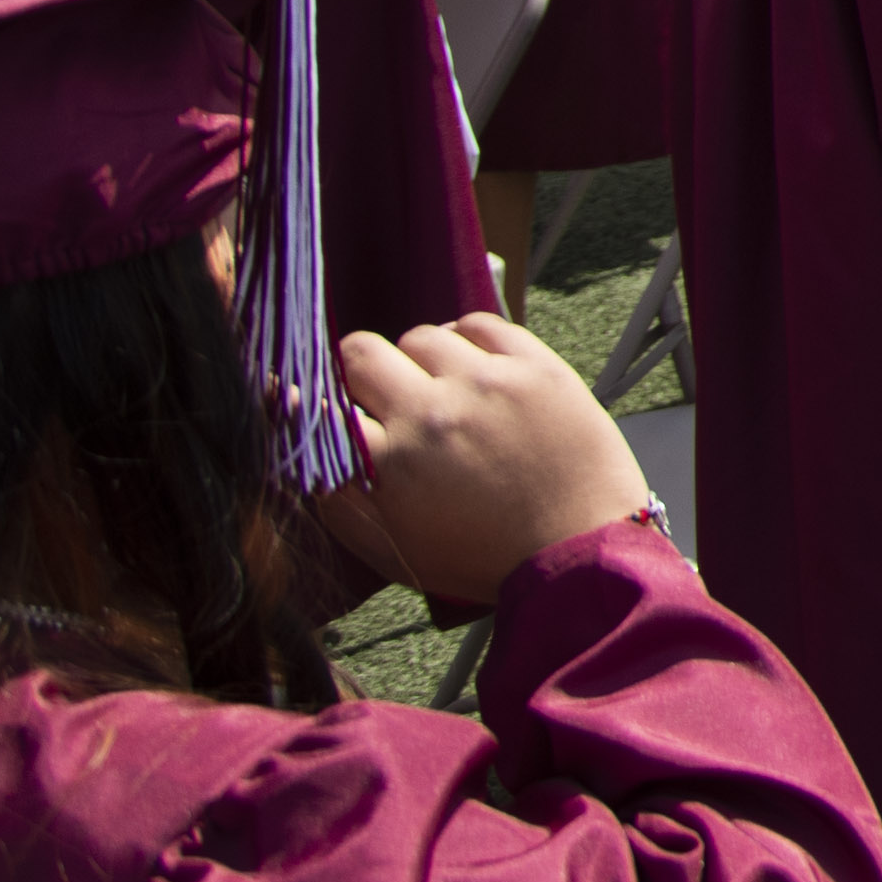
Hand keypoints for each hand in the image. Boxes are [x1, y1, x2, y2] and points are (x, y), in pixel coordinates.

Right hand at [314, 314, 652, 602]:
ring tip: (443, 397)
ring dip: (421, 363)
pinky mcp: (536, 367)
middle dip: (364, 377)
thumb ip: (338, 495)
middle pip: (361, 353)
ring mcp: (488, 384)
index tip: (321, 405)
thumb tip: (298, 435)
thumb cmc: (482, 559)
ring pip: (419, 336)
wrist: (582, 553)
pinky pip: (477, 323)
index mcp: (391, 464)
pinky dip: (467, 343)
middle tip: (390, 404)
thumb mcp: (392, 548)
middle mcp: (433, 413)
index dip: (314, 403)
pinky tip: (476, 375)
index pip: (317, 407)